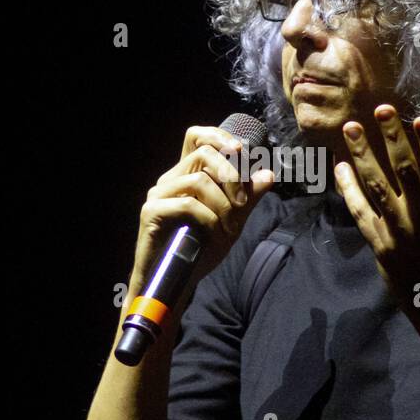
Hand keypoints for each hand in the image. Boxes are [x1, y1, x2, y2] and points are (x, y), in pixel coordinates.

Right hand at [132, 125, 275, 314]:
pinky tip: (214, 233)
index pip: (197, 137)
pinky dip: (209, 217)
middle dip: (232, 176)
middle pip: (204, 153)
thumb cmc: (201, 251)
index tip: (242, 152)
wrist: (177, 283)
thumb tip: (268, 175)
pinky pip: (187, 203)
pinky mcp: (151, 212)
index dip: (219, 135)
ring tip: (230, 228)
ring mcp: (158, 195)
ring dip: (223, 204)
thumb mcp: (233, 222)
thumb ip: (249, 198)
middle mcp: (170, 180)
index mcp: (187, 175)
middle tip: (244, 204)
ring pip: (198, 179)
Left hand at [334, 105, 419, 331]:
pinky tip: (341, 167)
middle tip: (380, 110)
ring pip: (375, 185)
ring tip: (351, 128)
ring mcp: (396, 228)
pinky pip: (359, 211)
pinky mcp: (379, 242)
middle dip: (391, 138)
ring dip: (362, 155)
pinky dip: (349, 189)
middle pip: (402, 169)